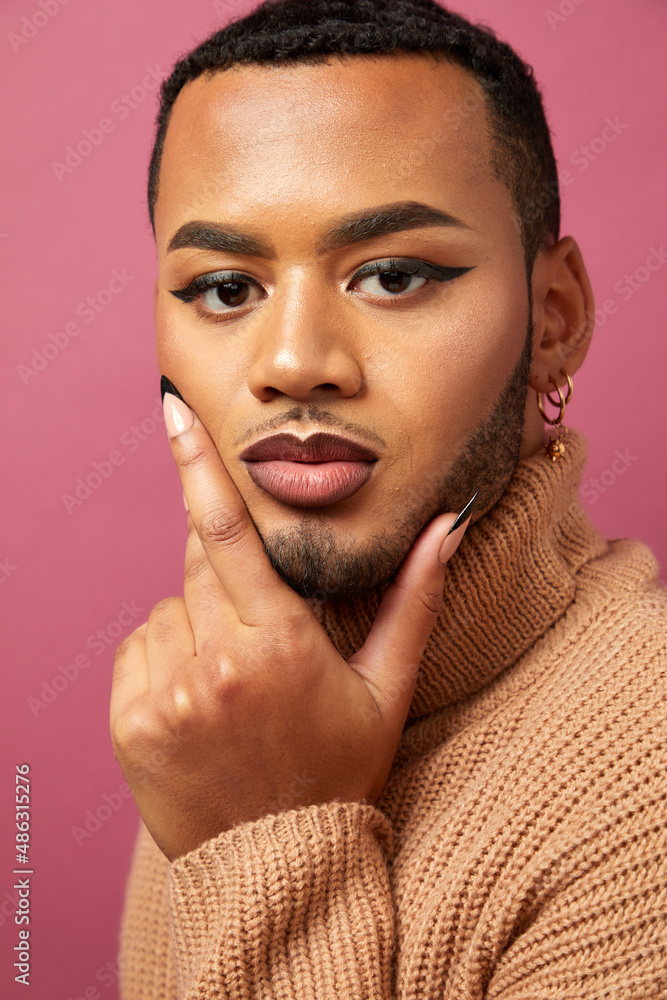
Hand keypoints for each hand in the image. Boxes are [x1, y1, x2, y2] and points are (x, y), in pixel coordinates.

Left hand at [110, 393, 471, 860]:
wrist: (274, 866)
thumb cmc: (336, 772)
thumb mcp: (386, 689)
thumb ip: (414, 601)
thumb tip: (448, 526)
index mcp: (279, 645)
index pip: (229, 534)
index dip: (198, 467)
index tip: (172, 412)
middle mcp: (215, 665)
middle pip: (198, 568)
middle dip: (225, 580)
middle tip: (256, 634)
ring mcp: (166, 695)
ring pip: (167, 609)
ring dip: (195, 624)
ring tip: (233, 684)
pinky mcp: (130, 721)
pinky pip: (138, 649)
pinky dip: (164, 658)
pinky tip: (200, 702)